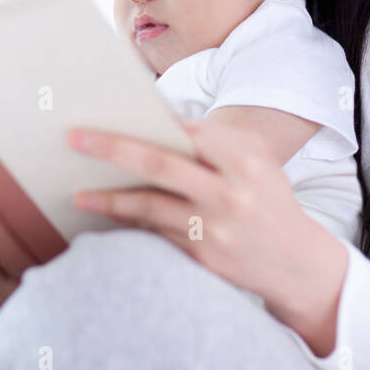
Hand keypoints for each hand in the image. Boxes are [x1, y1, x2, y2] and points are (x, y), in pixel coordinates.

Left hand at [65, 115, 347, 348]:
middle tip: (74, 138)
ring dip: (110, 198)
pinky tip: (107, 214)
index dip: (148, 121)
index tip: (110, 108)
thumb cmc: (264, 197)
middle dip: (113, 148)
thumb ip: (210, 143)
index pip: (188, 132)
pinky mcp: (204, 258)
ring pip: (150, 206)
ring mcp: (216, 228)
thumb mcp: (253, 162)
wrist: (296, 262)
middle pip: (161, 164)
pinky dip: (129, 223)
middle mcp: (230, 192)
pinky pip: (156, 235)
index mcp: (244, 159)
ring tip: (79, 192)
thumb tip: (150, 122)